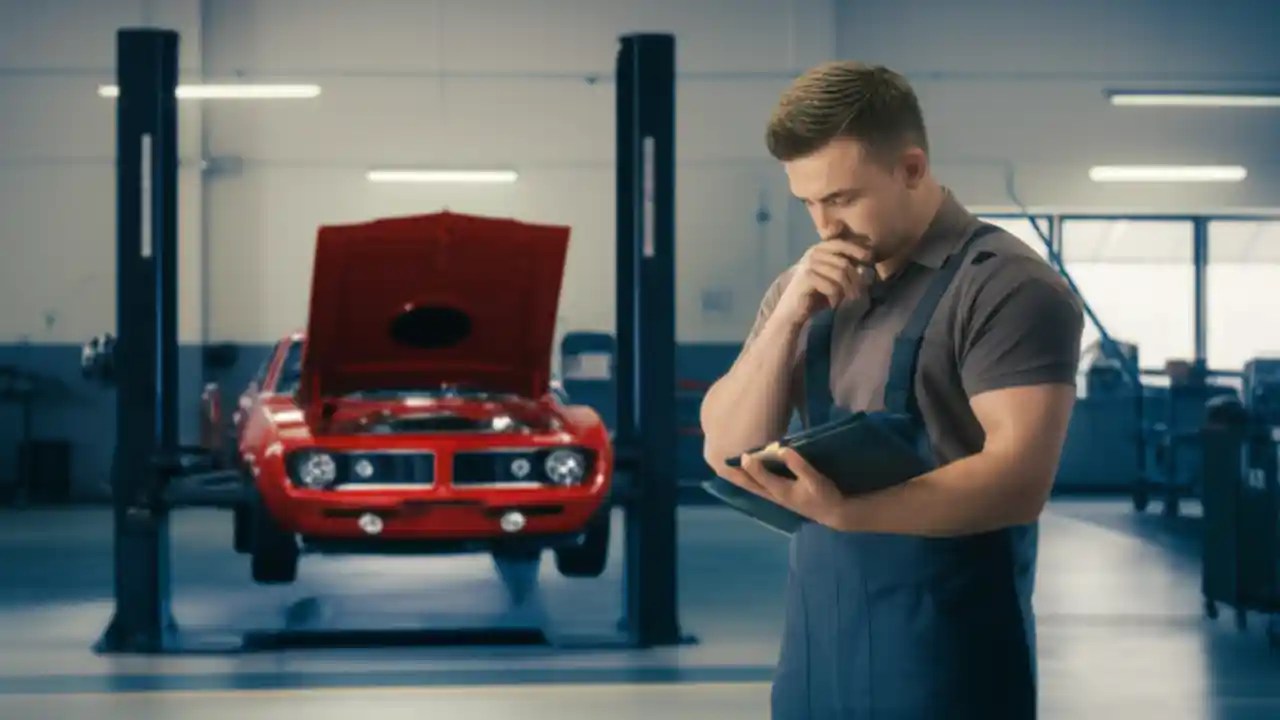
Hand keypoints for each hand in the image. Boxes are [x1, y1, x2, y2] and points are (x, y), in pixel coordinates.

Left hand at [722, 446, 848, 528]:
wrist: (833, 514)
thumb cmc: (825, 496)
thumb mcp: (815, 480)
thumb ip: (799, 465)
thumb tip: (782, 450)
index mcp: (781, 491)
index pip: (761, 477)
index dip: (751, 466)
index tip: (744, 455)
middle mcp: (774, 495)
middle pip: (751, 485)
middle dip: (736, 476)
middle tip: (721, 466)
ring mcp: (776, 498)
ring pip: (754, 488)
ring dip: (741, 479)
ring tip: (727, 470)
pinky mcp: (780, 497)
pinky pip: (760, 488)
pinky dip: (750, 481)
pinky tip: (747, 476)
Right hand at [773, 240, 874, 327]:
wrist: (792, 310)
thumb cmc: (815, 293)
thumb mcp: (833, 277)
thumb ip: (847, 266)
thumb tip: (868, 257)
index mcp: (819, 249)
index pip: (841, 243)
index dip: (856, 249)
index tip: (870, 258)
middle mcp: (812, 253)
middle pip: (843, 261)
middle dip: (855, 278)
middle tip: (861, 291)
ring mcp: (808, 265)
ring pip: (839, 274)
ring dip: (848, 289)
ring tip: (850, 299)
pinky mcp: (806, 279)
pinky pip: (831, 286)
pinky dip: (836, 297)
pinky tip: (834, 304)